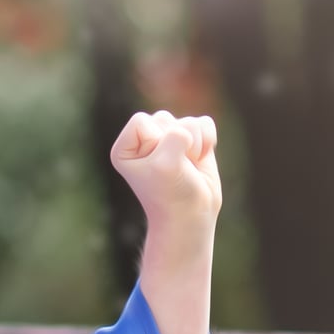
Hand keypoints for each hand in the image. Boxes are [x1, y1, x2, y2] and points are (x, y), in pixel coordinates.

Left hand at [110, 111, 220, 232]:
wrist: (192, 215)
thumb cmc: (171, 195)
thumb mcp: (166, 165)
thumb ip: (176, 136)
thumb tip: (196, 125)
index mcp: (125, 147)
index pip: (141, 121)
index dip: (154, 141)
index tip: (156, 167)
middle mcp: (145, 139)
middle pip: (164, 118)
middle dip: (175, 144)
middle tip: (173, 171)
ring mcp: (169, 137)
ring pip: (187, 121)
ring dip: (193, 146)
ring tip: (186, 168)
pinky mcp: (191, 139)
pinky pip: (204, 123)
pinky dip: (207, 142)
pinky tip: (198, 161)